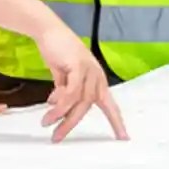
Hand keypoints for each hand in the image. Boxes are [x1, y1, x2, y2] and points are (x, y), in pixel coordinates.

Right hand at [32, 24, 128, 142]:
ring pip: (78, 100)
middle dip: (71, 124)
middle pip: (88, 106)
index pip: (110, 104)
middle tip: (57, 137)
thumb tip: (59, 108)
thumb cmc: (58, 52)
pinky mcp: (79, 65)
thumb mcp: (64, 76)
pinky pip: (71, 91)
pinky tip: (49, 103)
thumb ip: (65, 91)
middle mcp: (97, 76)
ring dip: (60, 114)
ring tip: (46, 122)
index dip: (116, 121)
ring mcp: (89, 69)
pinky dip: (60, 100)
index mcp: (97, 80)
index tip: (123, 138)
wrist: (49, 30)